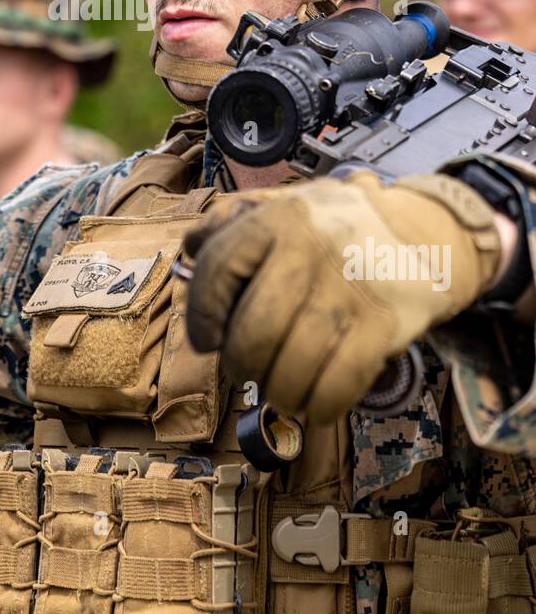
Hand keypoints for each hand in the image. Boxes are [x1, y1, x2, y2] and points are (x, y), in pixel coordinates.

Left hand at [183, 172, 501, 423]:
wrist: (426, 234)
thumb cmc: (336, 228)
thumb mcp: (285, 205)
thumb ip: (231, 222)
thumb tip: (188, 249)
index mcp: (279, 217)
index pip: (216, 270)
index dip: (201, 316)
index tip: (208, 339)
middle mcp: (311, 249)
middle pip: (251, 335)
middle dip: (241, 365)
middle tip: (249, 368)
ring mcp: (349, 290)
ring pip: (289, 370)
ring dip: (278, 393)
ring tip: (281, 386)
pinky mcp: (383, 327)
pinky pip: (336, 389)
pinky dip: (318, 408)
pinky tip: (316, 402)